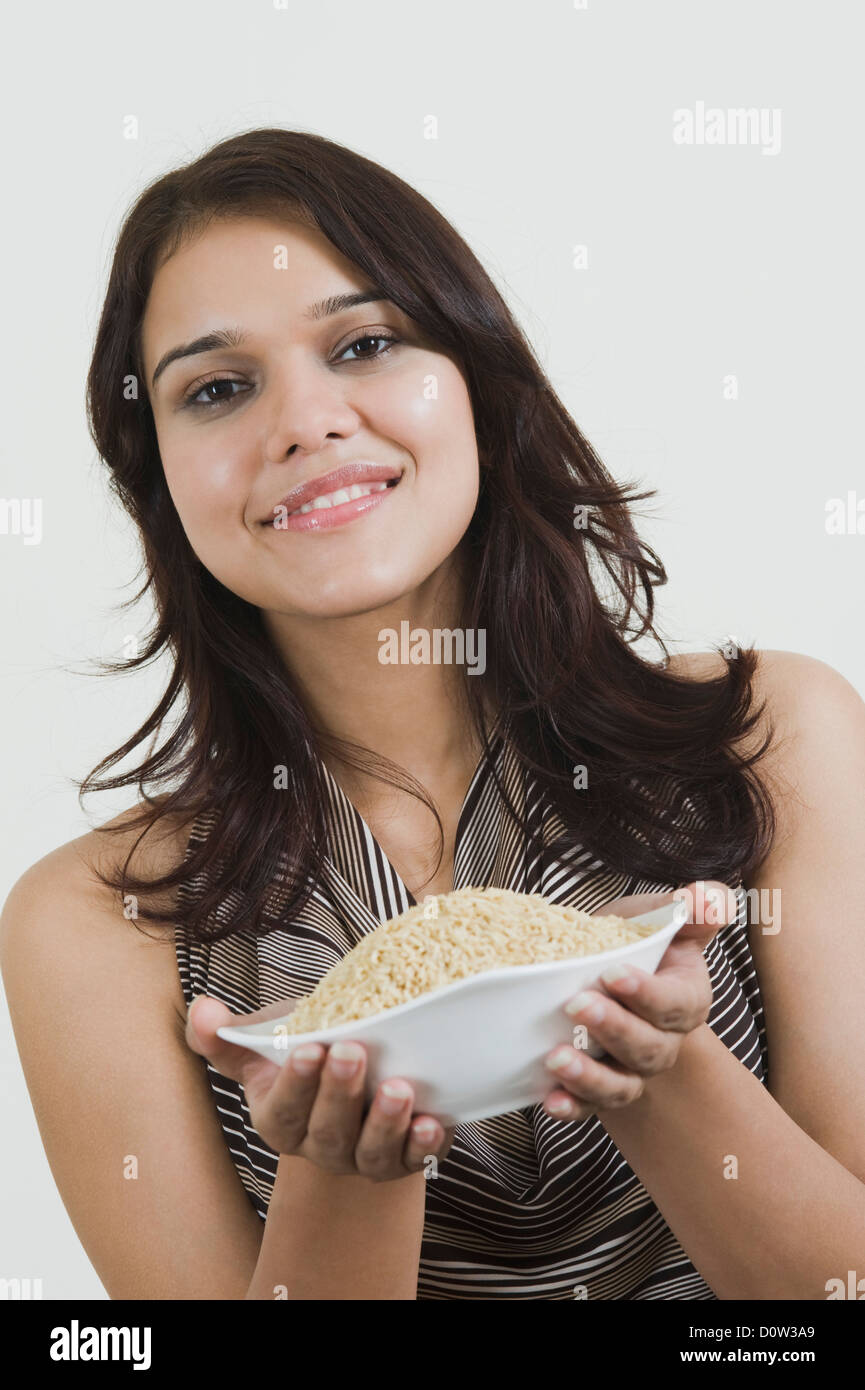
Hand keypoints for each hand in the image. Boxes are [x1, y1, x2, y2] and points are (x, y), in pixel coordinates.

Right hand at [185, 996, 455, 1180]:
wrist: (357, 1074)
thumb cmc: (308, 1051)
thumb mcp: (269, 1039)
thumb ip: (229, 1033)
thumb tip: (201, 1011)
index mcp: (281, 1119)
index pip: (284, 1109)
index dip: (296, 1083)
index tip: (309, 1048)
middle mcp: (321, 1147)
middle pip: (328, 1132)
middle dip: (340, 1093)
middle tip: (352, 1051)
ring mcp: (364, 1156)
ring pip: (371, 1154)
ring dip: (384, 1123)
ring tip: (397, 1088)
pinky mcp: (407, 1156)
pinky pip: (415, 1161)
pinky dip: (424, 1146)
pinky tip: (433, 1123)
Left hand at [541, 879, 736, 1121]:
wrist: (604, 974)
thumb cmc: (633, 942)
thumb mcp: (656, 917)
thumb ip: (688, 908)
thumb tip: (711, 898)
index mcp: (684, 999)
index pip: (674, 1003)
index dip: (647, 993)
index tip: (613, 974)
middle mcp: (663, 1042)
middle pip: (647, 1047)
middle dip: (614, 1029)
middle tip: (577, 1005)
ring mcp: (630, 1070)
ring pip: (621, 1085)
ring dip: (590, 1077)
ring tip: (557, 1058)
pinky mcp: (597, 1088)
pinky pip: (589, 1106)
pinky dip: (572, 1106)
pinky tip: (549, 1099)